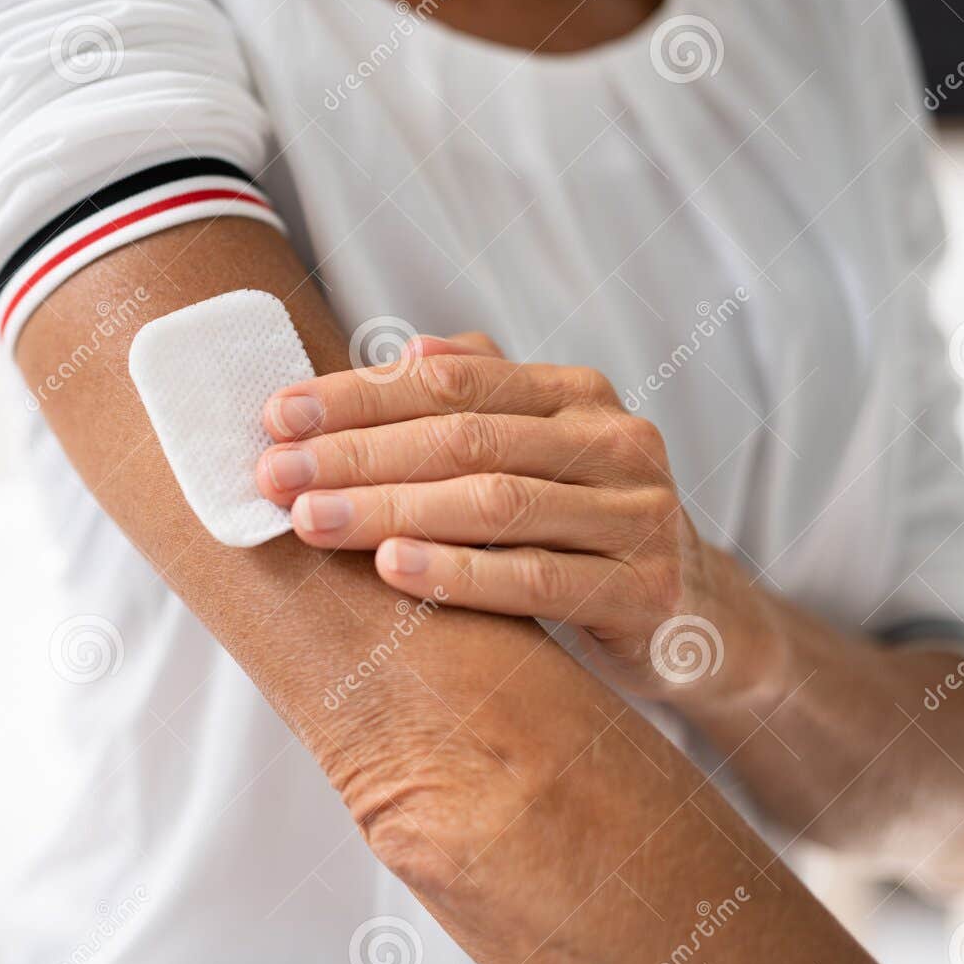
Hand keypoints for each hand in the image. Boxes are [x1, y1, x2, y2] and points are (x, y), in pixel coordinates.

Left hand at [256, 334, 786, 704]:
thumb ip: (477, 398)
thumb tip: (402, 349)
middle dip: (357, 454)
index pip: (450, 381)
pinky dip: (460, 572)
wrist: (688, 615)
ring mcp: (637, 513)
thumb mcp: (534, 454)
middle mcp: (614, 440)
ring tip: (310, 518)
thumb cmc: (580, 528)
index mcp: (575, 395)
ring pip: (496, 503)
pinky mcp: (644, 588)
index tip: (276, 415)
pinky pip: (538, 578)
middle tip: (274, 473)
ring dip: (390, 509)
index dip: (357, 394)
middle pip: (464, 438)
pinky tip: (393, 568)